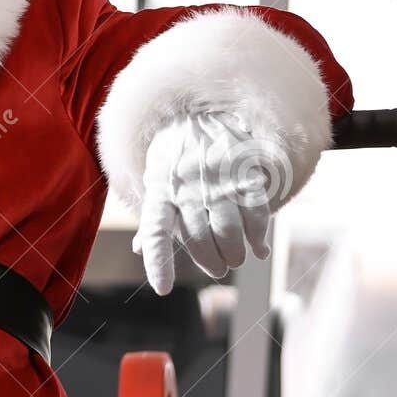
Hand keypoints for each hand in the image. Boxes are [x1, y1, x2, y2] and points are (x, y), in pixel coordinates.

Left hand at [131, 111, 283, 294]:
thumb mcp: (156, 176)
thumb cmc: (175, 152)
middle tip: (218, 269)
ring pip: (228, 229)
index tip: (162, 288)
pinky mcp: (243, 172)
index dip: (158, 261)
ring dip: (235, 253)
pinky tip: (258, 249)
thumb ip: (154, 213)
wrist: (202, 108)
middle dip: (210, 261)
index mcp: (160, 188)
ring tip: (236, 259)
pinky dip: (258, 236)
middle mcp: (187, 185)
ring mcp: (217, 179)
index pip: (155, 230)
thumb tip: (138, 249)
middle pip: (199, 237)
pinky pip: (254, 212)